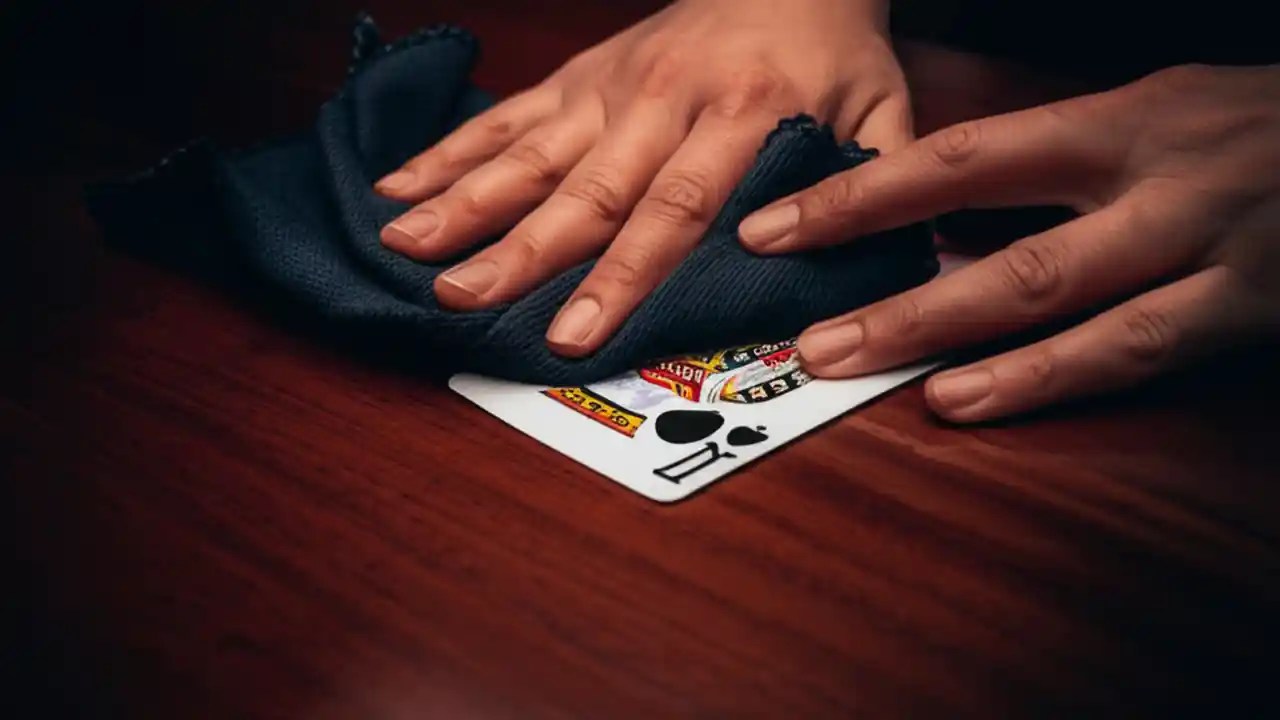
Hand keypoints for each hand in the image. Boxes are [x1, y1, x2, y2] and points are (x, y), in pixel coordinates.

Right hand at [375, 0, 908, 355]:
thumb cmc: (833, 52)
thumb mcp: (881, 113)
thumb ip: (864, 187)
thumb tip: (844, 268)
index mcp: (746, 115)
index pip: (675, 208)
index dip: (620, 274)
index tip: (574, 332)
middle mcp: (664, 100)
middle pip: (585, 188)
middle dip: (520, 251)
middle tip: (460, 300)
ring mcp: (610, 86)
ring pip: (529, 151)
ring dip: (464, 201)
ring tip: (404, 247)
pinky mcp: (578, 75)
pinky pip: (509, 115)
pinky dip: (452, 150)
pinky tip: (400, 184)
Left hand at [738, 64, 1279, 422]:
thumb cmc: (1249, 132)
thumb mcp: (1152, 116)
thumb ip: (1053, 164)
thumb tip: (935, 214)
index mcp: (1121, 122)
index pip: (961, 158)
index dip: (861, 195)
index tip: (775, 227)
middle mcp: (1156, 182)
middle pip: (1003, 242)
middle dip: (893, 292)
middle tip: (806, 336)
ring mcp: (1205, 248)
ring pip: (1059, 301)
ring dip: (947, 340)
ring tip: (857, 370)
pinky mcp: (1249, 308)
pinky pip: (1136, 350)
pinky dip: (1046, 379)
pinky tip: (970, 402)